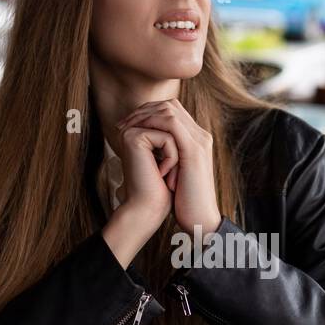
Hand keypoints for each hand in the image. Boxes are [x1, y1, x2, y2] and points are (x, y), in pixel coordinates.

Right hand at [101, 123, 177, 266]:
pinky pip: (168, 139)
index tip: (169, 169)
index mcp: (138, 131)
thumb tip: (183, 122)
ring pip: (171, 131)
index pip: (171, 126)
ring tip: (166, 174)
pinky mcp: (134, 138)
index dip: (179, 146)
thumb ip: (173, 137)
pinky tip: (160, 174)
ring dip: (176, 155)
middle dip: (178, 150)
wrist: (149, 209)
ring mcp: (131, 132)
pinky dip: (172, 158)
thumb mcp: (170, 158)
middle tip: (168, 173)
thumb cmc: (161, 189)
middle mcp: (132, 128)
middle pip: (172, 126)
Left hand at [119, 99, 221, 233]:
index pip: (172, 112)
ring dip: (144, 115)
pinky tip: (137, 132)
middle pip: (170, 105)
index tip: (128, 124)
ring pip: (170, 110)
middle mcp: (200, 136)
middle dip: (143, 110)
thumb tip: (146, 152)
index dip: (148, 113)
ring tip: (127, 127)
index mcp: (196, 141)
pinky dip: (151, 124)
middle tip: (124, 123)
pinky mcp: (193, 150)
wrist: (201, 218)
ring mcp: (199, 141)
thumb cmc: (185, 202)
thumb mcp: (174, 174)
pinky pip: (171, 123)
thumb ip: (166, 158)